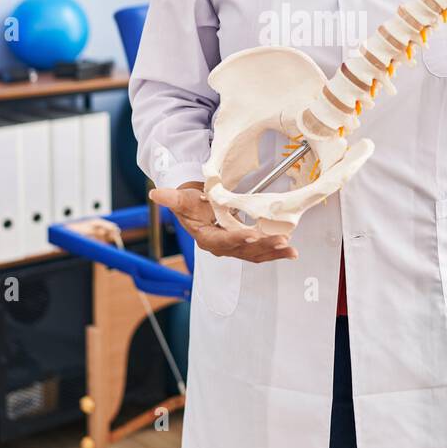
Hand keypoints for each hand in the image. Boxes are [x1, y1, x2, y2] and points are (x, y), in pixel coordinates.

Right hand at [149, 183, 298, 263]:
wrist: (198, 206)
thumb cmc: (191, 202)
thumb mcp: (182, 199)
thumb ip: (171, 198)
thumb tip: (155, 193)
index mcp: (206, 238)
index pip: (223, 240)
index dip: (237, 239)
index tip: (251, 236)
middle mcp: (222, 247)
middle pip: (244, 250)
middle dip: (264, 246)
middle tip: (281, 241)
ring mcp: (235, 248)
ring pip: (256, 254)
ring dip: (273, 252)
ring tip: (290, 250)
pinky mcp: (246, 246)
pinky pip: (261, 251)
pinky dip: (275, 251)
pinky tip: (290, 250)